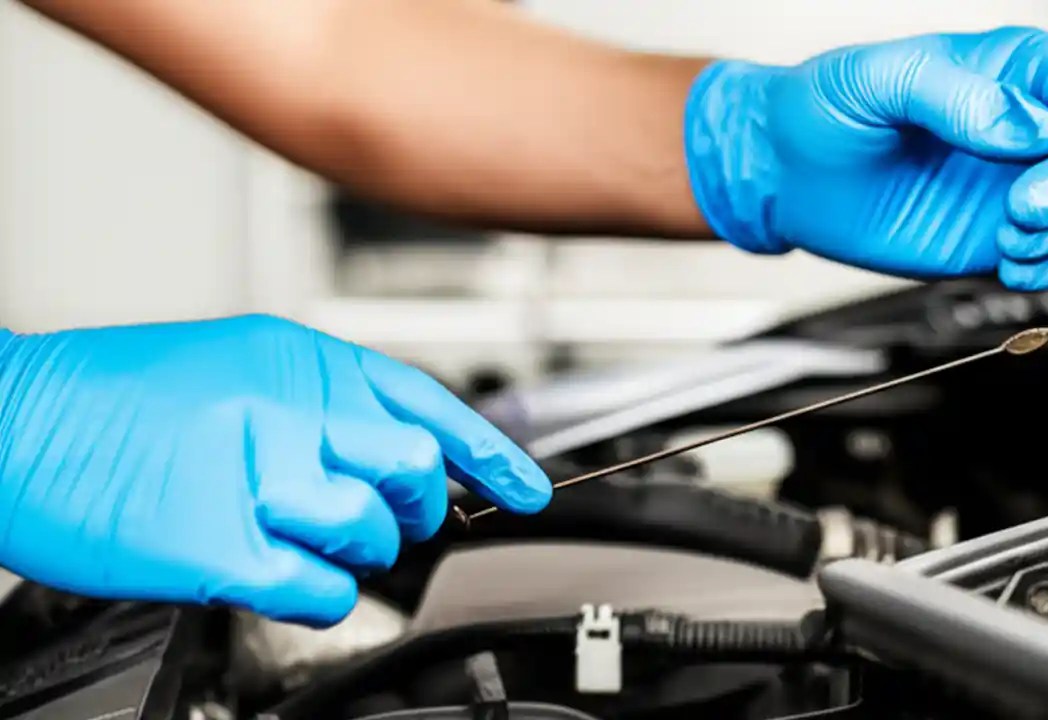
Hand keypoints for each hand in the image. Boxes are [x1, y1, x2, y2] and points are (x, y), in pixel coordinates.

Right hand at [0, 316, 549, 625]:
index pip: (427, 404)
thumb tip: (401, 452)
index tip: (527, 491)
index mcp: (297, 359)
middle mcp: (285, 407)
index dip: (491, 453)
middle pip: (413, 471)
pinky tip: (279, 572)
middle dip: (409, 507)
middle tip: (376, 517)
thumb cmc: (115, 402)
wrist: (11, 423)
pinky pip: (320, 588)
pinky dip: (315, 593)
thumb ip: (325, 404)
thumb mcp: (238, 367)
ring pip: (372, 531)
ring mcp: (253, 473)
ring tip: (301, 538)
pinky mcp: (218, 543)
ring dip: (353, 551)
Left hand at [683, 26, 1047, 290]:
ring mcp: (1008, 187)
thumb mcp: (878, 81)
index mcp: (1008, 75)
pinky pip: (1044, 258)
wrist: (784, 171)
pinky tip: (1010, 263)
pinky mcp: (988, 236)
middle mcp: (1021, 131)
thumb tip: (1025, 129)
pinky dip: (1041, 268)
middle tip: (1023, 204)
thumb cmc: (823, 109)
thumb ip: (954, 97)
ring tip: (1007, 232)